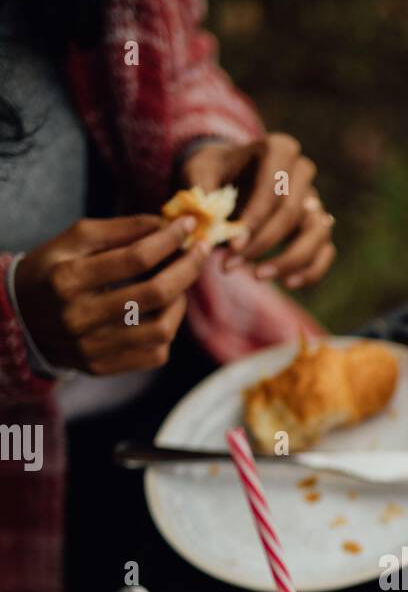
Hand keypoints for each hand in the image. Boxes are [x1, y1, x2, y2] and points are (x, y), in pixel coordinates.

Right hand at [15, 215, 207, 374]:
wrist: (22, 319)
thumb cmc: (53, 270)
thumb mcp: (74, 240)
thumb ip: (120, 230)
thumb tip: (167, 224)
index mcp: (68, 279)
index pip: (134, 258)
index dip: (168, 239)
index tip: (189, 225)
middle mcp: (79, 318)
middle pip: (154, 294)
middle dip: (187, 268)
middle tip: (201, 250)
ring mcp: (92, 348)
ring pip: (161, 329)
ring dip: (181, 301)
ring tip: (180, 282)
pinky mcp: (103, 367)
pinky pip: (155, 354)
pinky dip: (168, 330)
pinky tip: (164, 311)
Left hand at [180, 135, 335, 287]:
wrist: (227, 180)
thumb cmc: (214, 173)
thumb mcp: (198, 171)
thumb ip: (200, 186)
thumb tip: (206, 212)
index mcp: (278, 150)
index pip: (274, 186)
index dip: (256, 218)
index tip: (232, 245)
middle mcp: (302, 172)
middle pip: (293, 212)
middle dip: (262, 244)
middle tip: (231, 265)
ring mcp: (314, 200)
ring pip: (316, 233)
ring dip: (288, 261)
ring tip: (257, 276)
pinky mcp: (318, 226)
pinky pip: (326, 251)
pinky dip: (311, 271)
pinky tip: (287, 283)